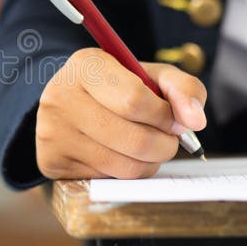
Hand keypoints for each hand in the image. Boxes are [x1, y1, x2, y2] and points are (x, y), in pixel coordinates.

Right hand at [35, 48, 207, 179]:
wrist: (67, 104)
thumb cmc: (115, 88)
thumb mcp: (149, 75)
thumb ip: (182, 88)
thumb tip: (195, 121)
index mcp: (85, 65)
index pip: (135, 100)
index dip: (165, 116)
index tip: (175, 120)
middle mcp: (61, 96)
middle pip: (135, 139)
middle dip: (165, 144)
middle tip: (168, 138)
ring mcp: (53, 131)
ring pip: (125, 166)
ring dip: (151, 162)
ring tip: (147, 147)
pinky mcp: (51, 160)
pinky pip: (109, 180)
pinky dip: (126, 172)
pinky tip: (122, 155)